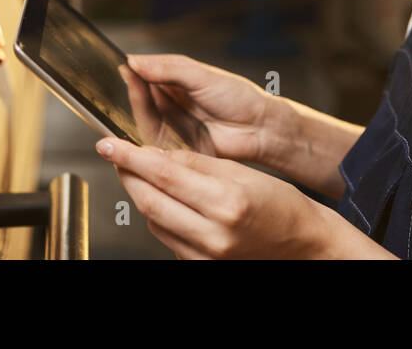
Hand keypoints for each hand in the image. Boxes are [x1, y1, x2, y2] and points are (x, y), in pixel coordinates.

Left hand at [95, 136, 394, 258]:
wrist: (301, 244)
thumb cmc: (280, 205)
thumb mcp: (241, 173)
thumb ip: (196, 164)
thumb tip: (158, 154)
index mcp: (227, 202)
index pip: (165, 174)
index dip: (131, 157)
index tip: (109, 144)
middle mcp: (214, 234)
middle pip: (150, 201)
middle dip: (127, 175)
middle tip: (115, 154)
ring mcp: (206, 256)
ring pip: (153, 221)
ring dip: (142, 195)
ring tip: (140, 174)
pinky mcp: (200, 267)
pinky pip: (167, 238)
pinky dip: (158, 217)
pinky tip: (163, 201)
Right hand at [123, 53, 289, 165]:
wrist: (259, 129)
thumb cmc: (238, 98)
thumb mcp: (201, 76)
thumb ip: (168, 69)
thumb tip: (136, 61)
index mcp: (175, 80)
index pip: (144, 74)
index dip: (132, 72)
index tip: (121, 67)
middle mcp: (170, 102)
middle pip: (140, 97)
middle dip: (132, 91)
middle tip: (127, 82)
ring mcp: (171, 124)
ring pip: (142, 118)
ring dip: (136, 110)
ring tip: (133, 98)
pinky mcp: (173, 146)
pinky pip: (152, 141)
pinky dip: (142, 135)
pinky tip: (136, 127)